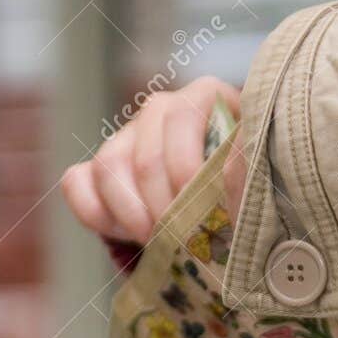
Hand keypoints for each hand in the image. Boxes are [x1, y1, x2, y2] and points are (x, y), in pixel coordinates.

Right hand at [61, 76, 242, 246]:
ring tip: (161, 241)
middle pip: (147, 156)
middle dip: (166, 208)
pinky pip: (77, 184)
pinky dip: (96, 215)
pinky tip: (127, 235)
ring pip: (109, 167)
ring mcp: (124, 136)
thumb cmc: (246, 191)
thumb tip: (231, 179)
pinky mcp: (94, 169)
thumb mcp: (259, 178)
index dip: (192, 175)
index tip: (213, 216)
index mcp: (205, 96)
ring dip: (134, 215)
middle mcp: (161, 108)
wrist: (225, 214)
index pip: (183, 122)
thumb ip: (249, 174)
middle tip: (186, 240)